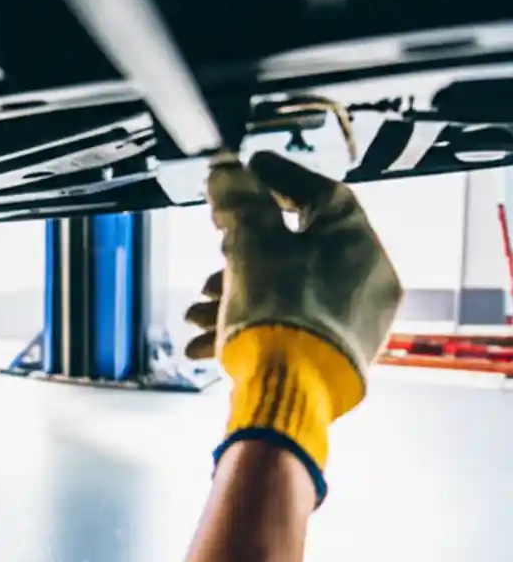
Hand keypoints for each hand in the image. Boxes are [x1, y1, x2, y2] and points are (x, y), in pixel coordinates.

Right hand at [184, 152, 402, 503]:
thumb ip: (237, 203)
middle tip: (211, 257)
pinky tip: (207, 344)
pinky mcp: (339, 352)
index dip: (275, 176)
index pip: (315, 189)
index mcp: (356, 236)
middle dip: (236, 257)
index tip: (249, 168)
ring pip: (286, 290)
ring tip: (195, 317)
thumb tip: (226, 171)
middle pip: (293, 247)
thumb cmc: (278, 310)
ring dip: (234, 297)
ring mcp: (356, 317)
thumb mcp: (249, 245)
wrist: (292, 393)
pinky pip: (292, 323)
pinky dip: (252, 325)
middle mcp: (367, 274)